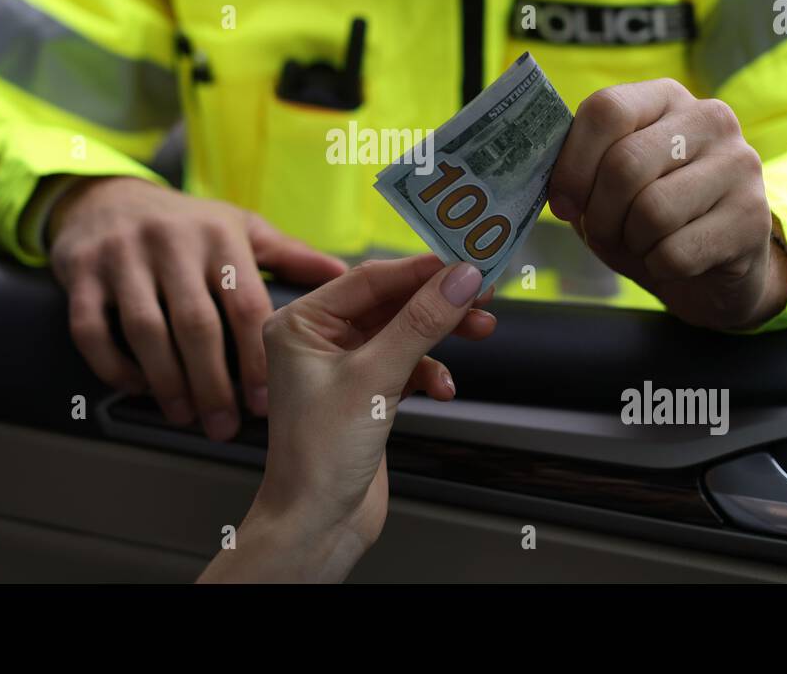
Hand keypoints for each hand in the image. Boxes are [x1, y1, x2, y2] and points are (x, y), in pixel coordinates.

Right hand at [47, 176, 346, 440]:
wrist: (108, 198)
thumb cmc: (188, 224)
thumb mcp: (240, 227)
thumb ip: (290, 255)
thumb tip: (342, 274)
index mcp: (219, 235)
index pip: (244, 303)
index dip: (256, 357)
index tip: (263, 402)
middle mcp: (171, 243)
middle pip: (196, 324)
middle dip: (212, 383)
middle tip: (225, 425)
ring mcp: (122, 256)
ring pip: (145, 330)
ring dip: (167, 383)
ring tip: (186, 415)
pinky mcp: (81, 272)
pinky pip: (91, 330)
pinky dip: (114, 367)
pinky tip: (139, 389)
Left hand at [199, 254, 495, 582]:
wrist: (316, 525)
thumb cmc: (320, 456)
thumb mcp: (375, 378)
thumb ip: (421, 323)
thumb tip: (461, 278)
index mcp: (300, 322)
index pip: (371, 277)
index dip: (424, 267)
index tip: (469, 260)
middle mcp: (318, 338)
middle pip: (392, 301)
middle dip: (439, 301)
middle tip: (486, 293)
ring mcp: (343, 365)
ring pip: (404, 330)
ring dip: (442, 334)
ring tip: (482, 332)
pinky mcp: (366, 391)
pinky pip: (407, 363)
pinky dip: (430, 371)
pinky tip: (443, 388)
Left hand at [548, 79, 786, 329]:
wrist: (714, 271)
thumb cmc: (648, 221)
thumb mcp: (607, 187)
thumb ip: (578, 168)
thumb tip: (540, 174)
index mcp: (664, 98)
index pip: (607, 109)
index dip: (573, 163)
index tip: (563, 204)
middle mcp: (709, 118)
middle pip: (625, 164)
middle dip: (600, 214)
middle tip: (604, 233)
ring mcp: (740, 164)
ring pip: (652, 211)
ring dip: (631, 242)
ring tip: (641, 245)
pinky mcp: (754, 216)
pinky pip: (677, 251)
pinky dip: (660, 267)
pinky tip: (672, 261)